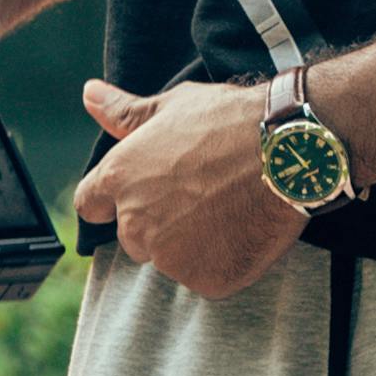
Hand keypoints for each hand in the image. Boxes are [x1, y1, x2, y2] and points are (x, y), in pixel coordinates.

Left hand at [67, 74, 312, 297]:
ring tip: (227, 208)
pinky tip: (243, 230)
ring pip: (172, 259)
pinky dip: (223, 262)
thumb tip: (90, 94)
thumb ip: (124, 112)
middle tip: (202, 194)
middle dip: (159, 222)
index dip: (111, 199)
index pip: (90, 204)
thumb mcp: (172, 106)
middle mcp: (135, 224)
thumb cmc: (229, 121)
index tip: (142, 192)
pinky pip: (208, 277)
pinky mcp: (206, 280)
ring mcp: (170, 257)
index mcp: (119, 179)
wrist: (286, 151)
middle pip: (134, 237)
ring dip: (192, 244)